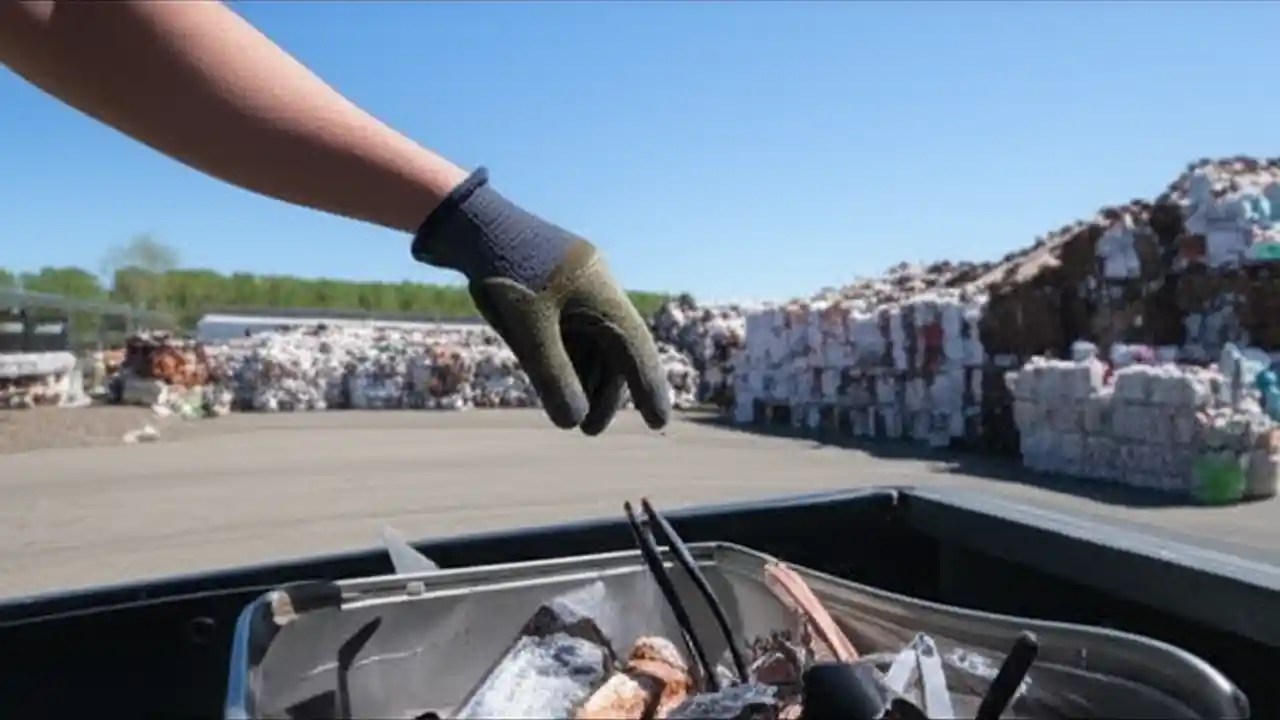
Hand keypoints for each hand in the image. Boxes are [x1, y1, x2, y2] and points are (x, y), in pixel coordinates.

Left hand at [412, 168, 670, 434]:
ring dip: (584, 380)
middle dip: (605, 393)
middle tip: (589, 431)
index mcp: (601, 292)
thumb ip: (552, 376)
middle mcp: (596, 290)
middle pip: (614, 350)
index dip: (648, 387)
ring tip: (571, 417)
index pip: (634, 348)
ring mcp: (575, 289)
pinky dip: (567, 361)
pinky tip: (554, 385)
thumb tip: (573, 422)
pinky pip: (571, 333)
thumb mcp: (527, 329)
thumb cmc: (503, 271)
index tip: (658, 423)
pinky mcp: (554, 291)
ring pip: (591, 344)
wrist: (469, 223)